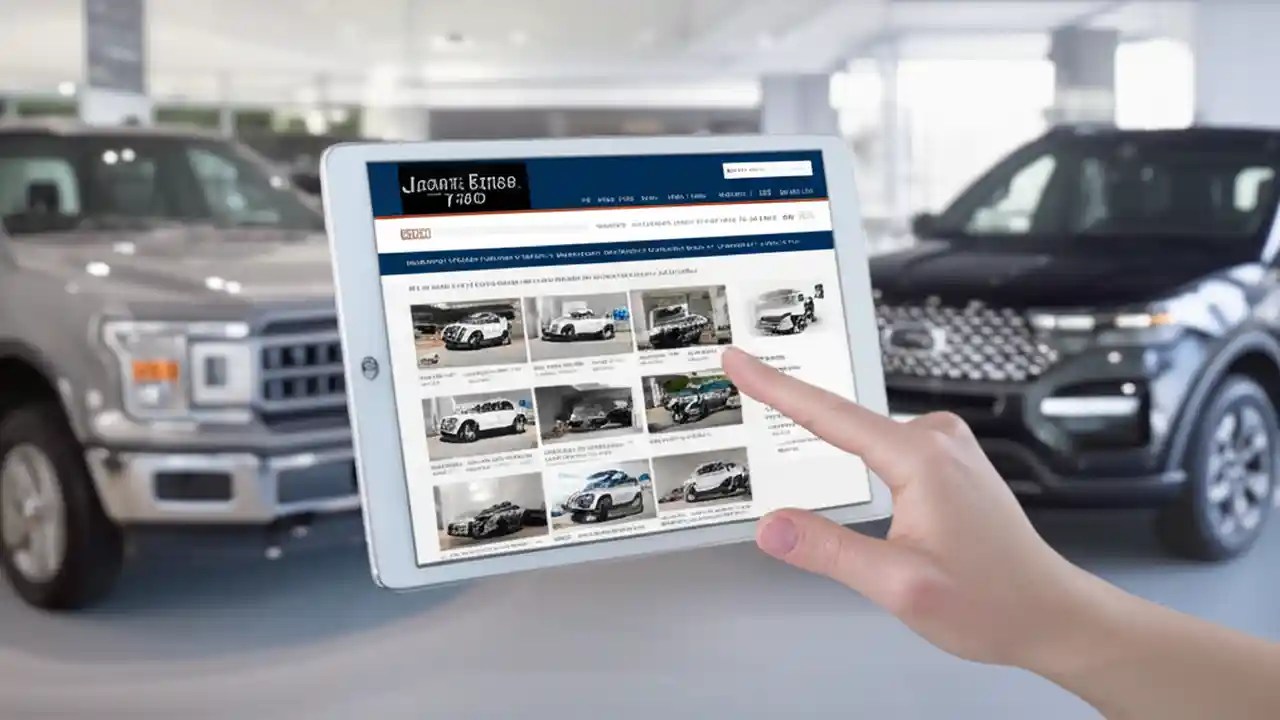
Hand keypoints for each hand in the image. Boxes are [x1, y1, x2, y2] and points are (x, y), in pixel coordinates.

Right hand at [721, 347, 1102, 669]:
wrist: (1049, 613)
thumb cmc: (990, 602)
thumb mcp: (898, 585)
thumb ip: (829, 550)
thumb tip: (771, 526)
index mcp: (921, 458)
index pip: (829, 416)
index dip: (775, 386)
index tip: (738, 360)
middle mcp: (937, 439)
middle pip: (843, 420)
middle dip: (791, 408)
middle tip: (740, 380)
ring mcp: (947, 447)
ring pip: (864, 436)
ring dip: (826, 439)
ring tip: (789, 432)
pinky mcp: (950, 461)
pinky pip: (886, 444)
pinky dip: (854, 450)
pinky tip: (840, 457)